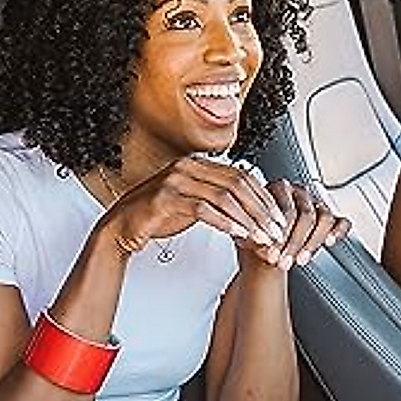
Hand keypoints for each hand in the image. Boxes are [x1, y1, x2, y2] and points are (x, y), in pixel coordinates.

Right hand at [104, 156, 291, 257]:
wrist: (121, 228)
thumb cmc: (159, 216)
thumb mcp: (196, 202)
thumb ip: (221, 199)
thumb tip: (257, 210)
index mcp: (198, 164)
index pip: (242, 176)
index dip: (264, 198)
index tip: (279, 217)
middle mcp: (188, 166)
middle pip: (238, 185)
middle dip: (261, 210)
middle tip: (277, 230)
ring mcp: (175, 180)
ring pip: (224, 197)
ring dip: (248, 219)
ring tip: (263, 237)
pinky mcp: (165, 198)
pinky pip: (203, 209)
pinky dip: (225, 223)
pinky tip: (239, 234)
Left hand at [255, 179, 350, 270]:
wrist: (262, 248)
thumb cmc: (256, 237)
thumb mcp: (250, 236)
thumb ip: (257, 239)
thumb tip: (267, 247)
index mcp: (280, 188)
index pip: (286, 209)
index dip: (280, 234)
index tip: (272, 253)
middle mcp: (301, 193)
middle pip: (306, 215)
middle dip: (295, 243)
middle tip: (284, 262)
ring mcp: (317, 204)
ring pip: (325, 219)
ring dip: (312, 243)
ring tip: (300, 260)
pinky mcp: (332, 218)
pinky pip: (342, 222)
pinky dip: (338, 231)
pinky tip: (330, 242)